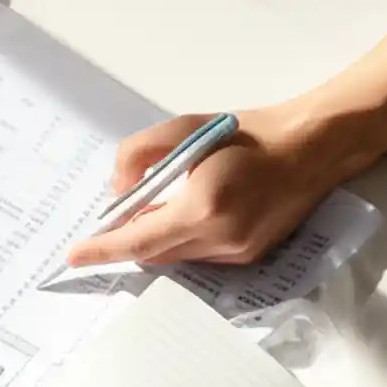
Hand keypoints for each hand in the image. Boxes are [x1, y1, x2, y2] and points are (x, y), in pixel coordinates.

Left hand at [69, 101, 373, 266]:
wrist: (312, 147)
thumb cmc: (248, 133)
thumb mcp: (185, 128)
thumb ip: (140, 154)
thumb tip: (119, 191)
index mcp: (203, 207)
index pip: (139, 240)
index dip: (104, 250)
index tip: (73, 257)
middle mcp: (220, 239)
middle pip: (155, 254)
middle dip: (129, 241)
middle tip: (113, 220)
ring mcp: (238, 253)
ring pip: (177, 257)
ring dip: (158, 239)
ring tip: (156, 209)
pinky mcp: (250, 256)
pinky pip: (201, 256)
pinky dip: (182, 240)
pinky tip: (187, 214)